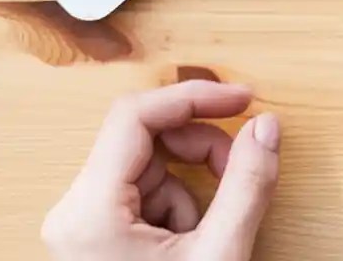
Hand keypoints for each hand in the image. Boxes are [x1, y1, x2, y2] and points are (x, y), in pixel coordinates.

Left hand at [42, 81, 280, 260]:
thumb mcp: (220, 255)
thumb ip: (248, 184)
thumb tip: (267, 128)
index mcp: (89, 211)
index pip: (136, 117)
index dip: (195, 97)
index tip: (243, 98)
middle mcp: (75, 212)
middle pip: (147, 140)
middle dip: (204, 149)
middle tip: (244, 169)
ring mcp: (84, 226)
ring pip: (152, 168)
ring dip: (196, 184)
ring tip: (215, 228)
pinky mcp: (98, 238)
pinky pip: (147, 196)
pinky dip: (182, 207)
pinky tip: (195, 243)